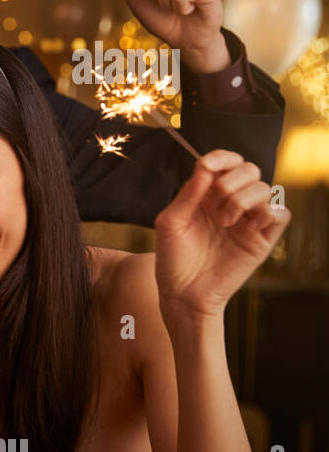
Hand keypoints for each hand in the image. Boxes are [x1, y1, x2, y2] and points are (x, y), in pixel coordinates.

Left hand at [155, 150, 289, 321]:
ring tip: (224, 222)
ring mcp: (248, 220)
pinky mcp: (263, 239)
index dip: (222, 157)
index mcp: (207, 196)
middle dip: (231, 180)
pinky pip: (281, 213)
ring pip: (265, 188)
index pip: (225, 163)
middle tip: (213, 206)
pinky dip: (268, 212)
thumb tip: (206, 165)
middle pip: (249, 169)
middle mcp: (230, 204)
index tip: (208, 165)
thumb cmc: (172, 259)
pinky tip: (248, 226)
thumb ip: (188, 193)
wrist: (183, 294)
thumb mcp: (171, 222)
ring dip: (242, 199)